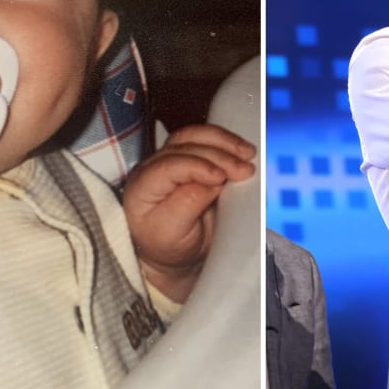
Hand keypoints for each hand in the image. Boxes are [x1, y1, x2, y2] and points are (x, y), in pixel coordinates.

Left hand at [123, 124, 255, 301]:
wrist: (173, 253)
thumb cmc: (167, 246)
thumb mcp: (172, 234)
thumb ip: (187, 204)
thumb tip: (212, 181)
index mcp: (141, 187)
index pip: (169, 165)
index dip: (198, 166)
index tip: (221, 177)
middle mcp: (152, 167)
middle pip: (185, 145)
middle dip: (219, 154)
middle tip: (244, 169)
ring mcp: (169, 159)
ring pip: (194, 135)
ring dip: (223, 141)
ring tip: (247, 154)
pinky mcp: (187, 157)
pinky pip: (204, 139)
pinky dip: (224, 142)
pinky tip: (241, 151)